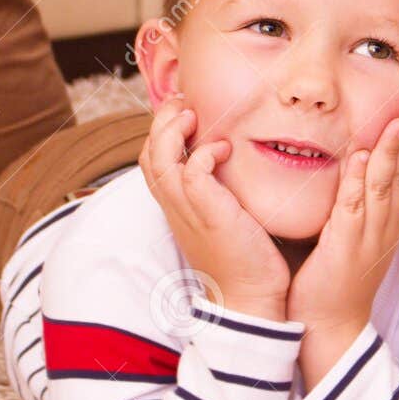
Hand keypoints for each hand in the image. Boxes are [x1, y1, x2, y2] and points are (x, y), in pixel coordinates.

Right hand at [138, 96, 290, 320]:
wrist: (250, 298)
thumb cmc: (244, 261)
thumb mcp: (223, 219)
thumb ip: (218, 193)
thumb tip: (230, 164)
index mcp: (176, 208)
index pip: (151, 161)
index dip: (161, 132)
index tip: (183, 111)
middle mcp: (174, 207)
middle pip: (147, 153)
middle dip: (161, 121)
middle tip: (184, 101)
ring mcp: (187, 210)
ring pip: (159, 157)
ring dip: (173, 129)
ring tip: (193, 112)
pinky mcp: (207, 213)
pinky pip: (192, 171)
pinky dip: (205, 153)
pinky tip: (224, 147)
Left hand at [287, 104, 398, 339]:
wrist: (328, 327)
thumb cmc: (334, 281)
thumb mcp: (353, 238)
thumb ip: (357, 206)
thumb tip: (356, 168)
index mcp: (388, 226)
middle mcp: (385, 228)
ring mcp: (368, 237)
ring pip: (387, 187)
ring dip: (394, 151)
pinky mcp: (345, 247)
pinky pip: (354, 208)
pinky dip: (360, 181)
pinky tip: (363, 156)